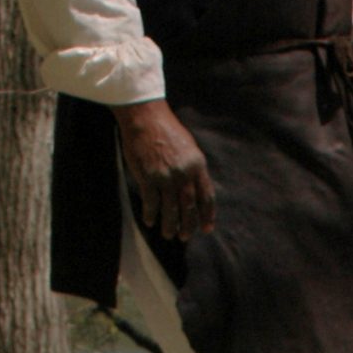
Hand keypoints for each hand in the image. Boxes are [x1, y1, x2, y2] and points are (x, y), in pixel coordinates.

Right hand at [116, 99, 215, 238]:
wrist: (145, 116)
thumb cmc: (166, 131)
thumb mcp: (189, 148)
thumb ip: (194, 170)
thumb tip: (198, 192)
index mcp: (197, 166)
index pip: (207, 197)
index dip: (207, 215)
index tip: (206, 228)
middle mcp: (184, 174)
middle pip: (189, 208)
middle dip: (188, 226)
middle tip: (184, 236)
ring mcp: (166, 177)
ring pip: (171, 210)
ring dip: (169, 225)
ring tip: (168, 234)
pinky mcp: (148, 177)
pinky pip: (151, 203)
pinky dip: (150, 214)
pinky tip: (149, 221)